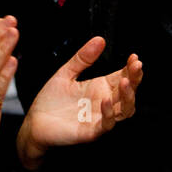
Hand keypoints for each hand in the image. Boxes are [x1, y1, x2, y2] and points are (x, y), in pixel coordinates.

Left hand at [16, 37, 141, 170]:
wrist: (34, 122)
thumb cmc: (50, 101)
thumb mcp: (66, 73)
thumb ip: (82, 58)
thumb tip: (99, 39)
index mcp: (100, 88)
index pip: (122, 76)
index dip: (131, 68)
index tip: (134, 57)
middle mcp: (103, 103)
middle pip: (128, 93)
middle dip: (135, 79)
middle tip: (136, 66)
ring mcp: (99, 118)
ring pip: (124, 110)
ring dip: (128, 96)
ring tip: (125, 81)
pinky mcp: (90, 132)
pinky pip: (106, 125)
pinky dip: (109, 113)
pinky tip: (106, 100)